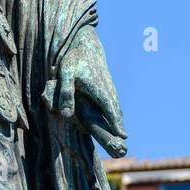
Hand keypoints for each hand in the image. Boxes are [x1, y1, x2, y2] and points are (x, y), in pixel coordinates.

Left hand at [54, 26, 126, 157]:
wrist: (85, 44)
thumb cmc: (74, 60)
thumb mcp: (66, 74)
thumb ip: (65, 94)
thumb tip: (66, 115)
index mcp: (99, 89)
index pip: (110, 109)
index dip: (116, 123)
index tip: (123, 136)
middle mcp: (108, 90)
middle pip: (117, 112)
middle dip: (120, 128)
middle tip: (123, 145)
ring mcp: (110, 89)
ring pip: (117, 109)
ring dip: (119, 123)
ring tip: (120, 139)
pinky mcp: (108, 88)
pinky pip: (114, 105)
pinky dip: (116, 115)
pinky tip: (115, 124)